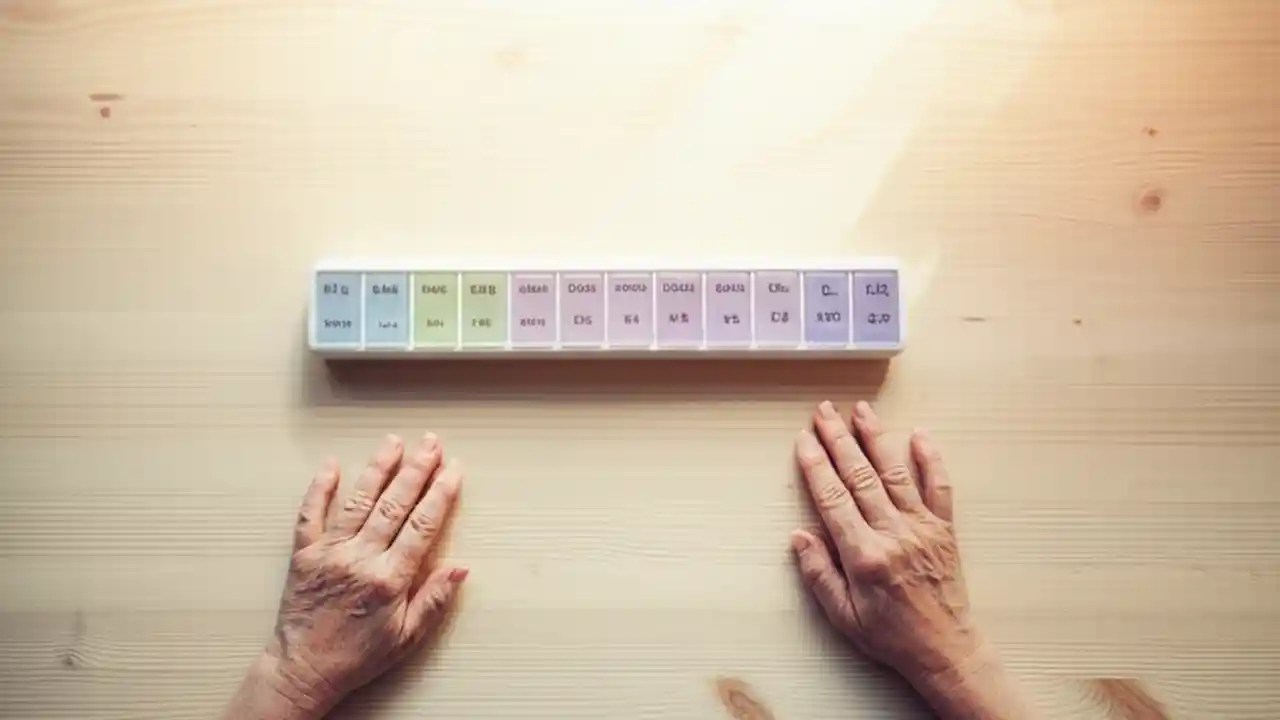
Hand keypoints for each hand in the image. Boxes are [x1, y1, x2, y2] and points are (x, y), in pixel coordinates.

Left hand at [225, 432, 466, 719]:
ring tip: (394, 442)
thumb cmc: (357, 657)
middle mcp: (360, 559)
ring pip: (358, 501)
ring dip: (378, 469)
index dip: (441, 493)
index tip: (454, 470)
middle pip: (395, 504)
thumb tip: (461, 568)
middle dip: (416, 469)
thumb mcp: (407, 637)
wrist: (303, 670)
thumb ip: (434, 599)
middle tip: (431, 443)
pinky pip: (309, 514)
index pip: (422, 525)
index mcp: (389, 579)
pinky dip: (320, 488)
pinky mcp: (303, 554)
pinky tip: (331, 465)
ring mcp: (329, 552)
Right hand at [791, 401, 1031, 718]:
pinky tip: (919, 434)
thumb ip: (819, 574)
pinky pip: (939, 487)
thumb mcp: (843, 616)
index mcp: (864, 556)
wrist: (946, 650)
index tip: (804, 440)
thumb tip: (800, 535)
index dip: (816, 466)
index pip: (833, 499)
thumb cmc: (891, 637)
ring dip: (876, 438)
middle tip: (823, 411)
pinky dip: (930, 459)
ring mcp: (922, 528)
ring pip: (895, 473)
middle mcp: (893, 534)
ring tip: (862, 410)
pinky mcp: (944, 529)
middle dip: (838, 440)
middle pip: (859, 476)